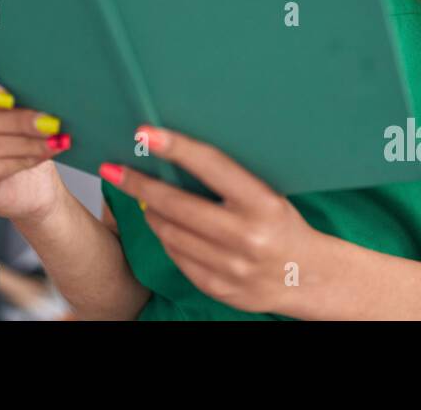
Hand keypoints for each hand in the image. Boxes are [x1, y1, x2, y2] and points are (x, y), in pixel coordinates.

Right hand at [0, 71, 69, 224]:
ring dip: (26, 142)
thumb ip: (17, 99)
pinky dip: (23, 160)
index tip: (9, 96)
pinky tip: (43, 155)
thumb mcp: (21, 113)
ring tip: (52, 139)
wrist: (34, 186)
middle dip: (17, 120)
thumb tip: (36, 89)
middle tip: (48, 122)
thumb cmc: (24, 141)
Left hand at [100, 125, 322, 314]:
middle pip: (174, 205)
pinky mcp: (218, 288)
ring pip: (168, 232)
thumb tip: (174, 156)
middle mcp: (246, 235)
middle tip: (114, 169)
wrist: (307, 276)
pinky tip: (166, 227)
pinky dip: (166, 239)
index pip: (210, 166)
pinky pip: (176, 257)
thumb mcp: (266, 194)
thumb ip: (226, 180)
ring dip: (151, 212)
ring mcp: (230, 266)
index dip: (174, 147)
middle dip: (138, 184)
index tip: (144, 133)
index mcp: (262, 202)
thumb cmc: (281, 223)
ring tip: (145, 199)